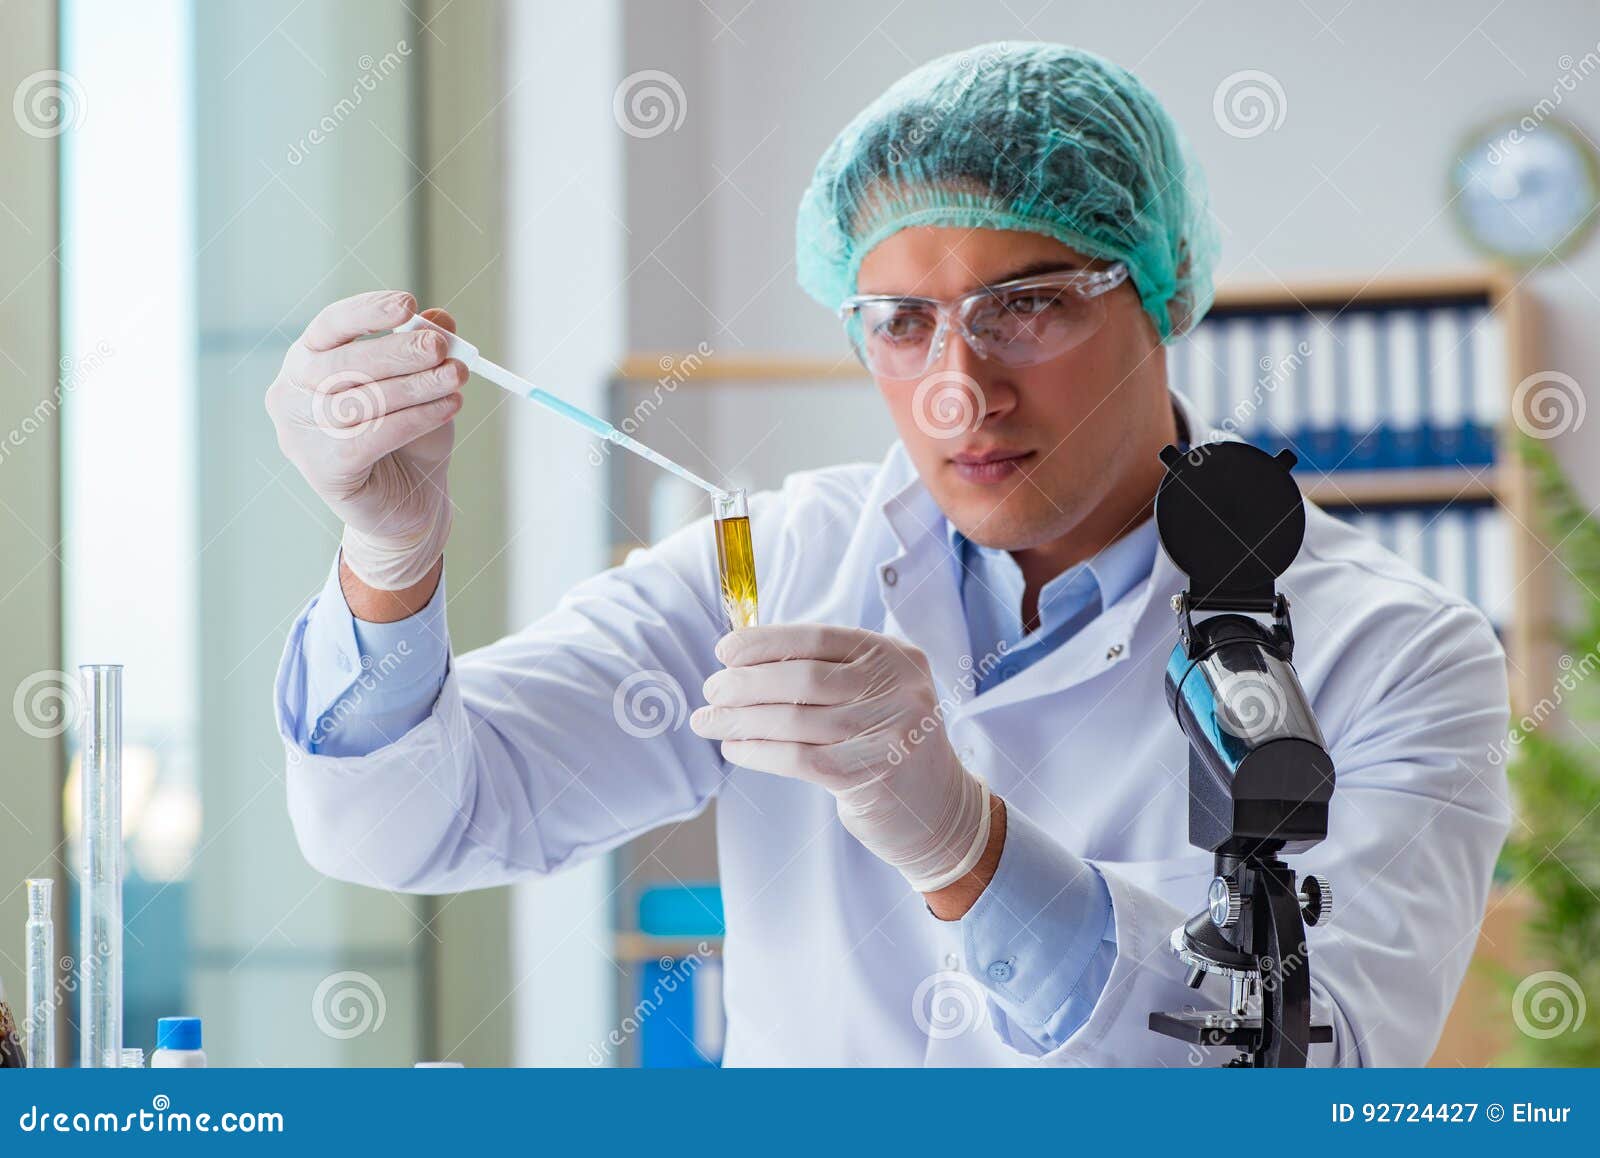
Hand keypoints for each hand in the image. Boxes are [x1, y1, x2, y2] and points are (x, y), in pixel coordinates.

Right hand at [266, 291, 466, 590]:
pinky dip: (414, 419)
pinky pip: (370, 437)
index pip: (328, 326)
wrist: (410, 502)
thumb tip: (440, 319)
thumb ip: (423, 350)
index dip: (366, 313)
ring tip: (456, 379)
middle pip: (340, 363)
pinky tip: (448, 408)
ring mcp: (299, 435)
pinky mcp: (322, 471)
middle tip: (442, 348)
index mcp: (307, 361)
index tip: (406, 304)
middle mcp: (290, 395)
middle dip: (397, 352)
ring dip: (414, 386)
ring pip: (358, 401)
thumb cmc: (409, 437)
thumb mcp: (421, 385)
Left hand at [689, 625, 991, 894]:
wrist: (938, 810)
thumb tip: (745, 659)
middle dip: (746, 683)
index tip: (725, 651)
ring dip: (740, 720)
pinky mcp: (871, 777)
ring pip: (795, 720)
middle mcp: (899, 690)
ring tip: (708, 721)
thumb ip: (828, 670)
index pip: (819, 638)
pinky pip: (797, 758)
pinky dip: (758, 751)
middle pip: (804, 678)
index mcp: (896, 656)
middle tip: (711, 690)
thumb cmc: (889, 741)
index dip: (766, 642)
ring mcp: (888, 734)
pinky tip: (735, 748)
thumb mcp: (877, 691)